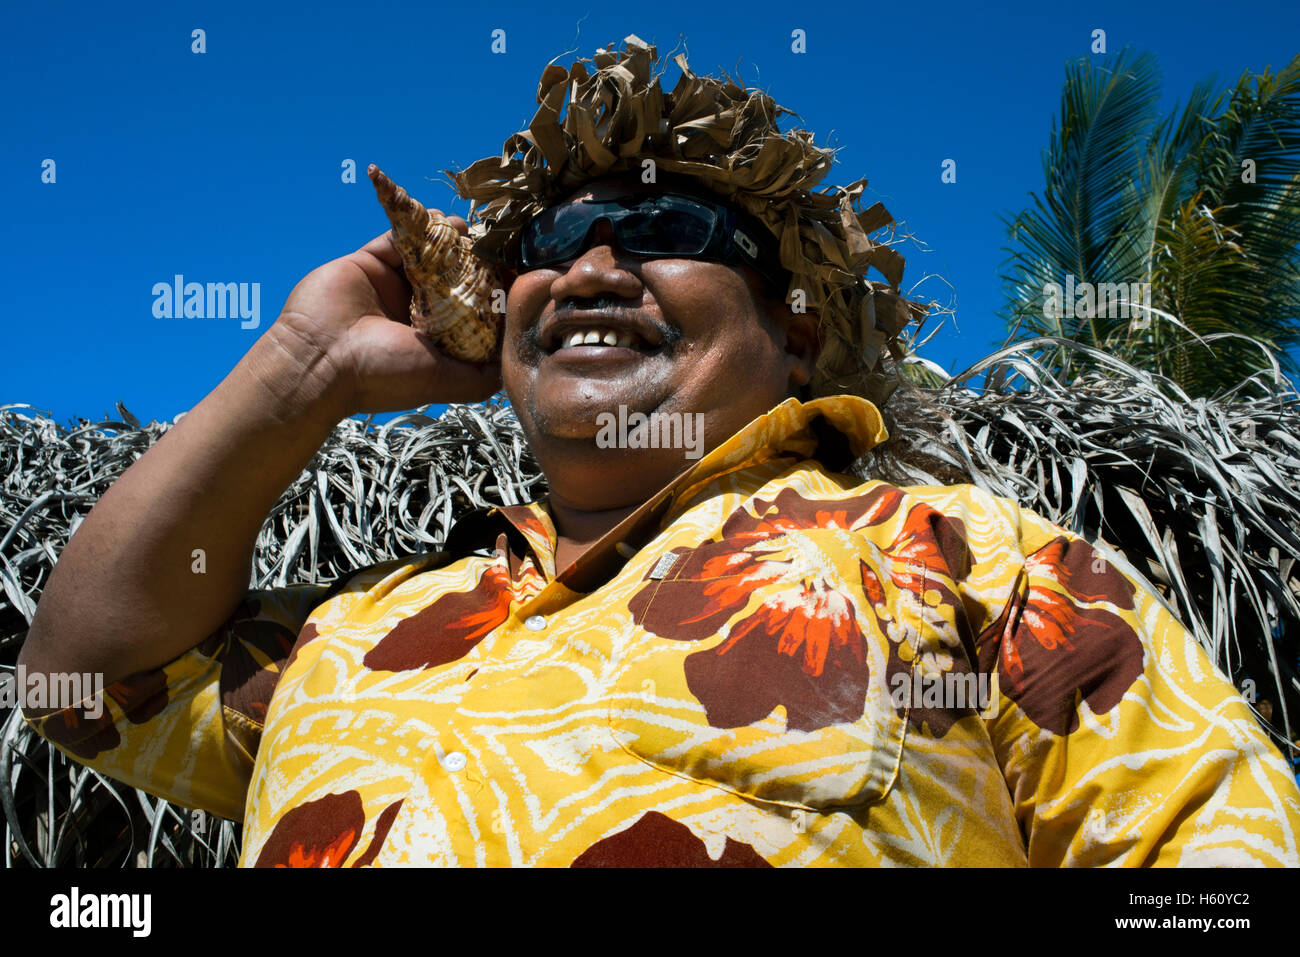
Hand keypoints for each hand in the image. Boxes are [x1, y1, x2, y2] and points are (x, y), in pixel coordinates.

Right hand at [266, 222, 503, 417]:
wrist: (320, 361)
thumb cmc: (383, 375)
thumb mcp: (443, 382)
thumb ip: (480, 377)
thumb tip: (512, 366)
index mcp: (433, 339)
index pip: (471, 309)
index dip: (493, 291)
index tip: (515, 274)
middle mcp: (414, 310)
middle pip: (453, 276)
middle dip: (475, 259)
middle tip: (495, 245)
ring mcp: (392, 283)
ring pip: (429, 252)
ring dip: (451, 238)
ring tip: (471, 230)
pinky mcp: (369, 259)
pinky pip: (396, 234)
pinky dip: (416, 221)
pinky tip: (441, 219)